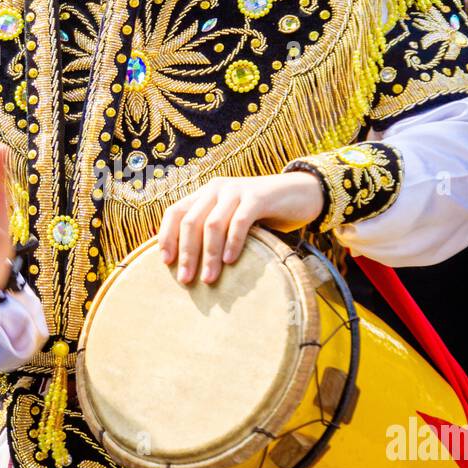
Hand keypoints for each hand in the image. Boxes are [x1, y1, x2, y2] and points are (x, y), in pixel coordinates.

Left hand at [157, 172, 324, 285]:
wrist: (301, 192)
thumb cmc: (264, 213)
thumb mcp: (233, 218)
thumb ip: (214, 232)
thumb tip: (189, 265)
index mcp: (205, 193)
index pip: (175, 212)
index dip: (167, 236)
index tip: (166, 262)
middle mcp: (216, 188)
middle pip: (191, 221)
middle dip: (186, 252)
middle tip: (185, 279)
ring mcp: (237, 190)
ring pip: (213, 224)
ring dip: (208, 254)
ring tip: (208, 279)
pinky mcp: (258, 196)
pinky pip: (240, 221)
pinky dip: (232, 242)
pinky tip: (229, 261)